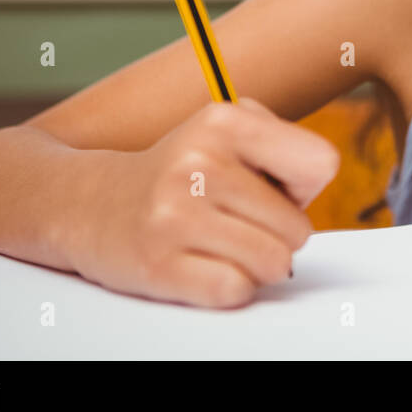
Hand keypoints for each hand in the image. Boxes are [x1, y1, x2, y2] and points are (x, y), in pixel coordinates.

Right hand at [69, 97, 339, 307]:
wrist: (90, 203)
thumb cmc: (182, 172)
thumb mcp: (229, 131)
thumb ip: (285, 149)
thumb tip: (309, 193)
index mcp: (224, 121)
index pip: (321, 164)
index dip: (304, 185)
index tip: (271, 185)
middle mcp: (197, 164)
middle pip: (300, 228)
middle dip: (278, 233)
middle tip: (235, 220)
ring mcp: (175, 216)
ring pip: (275, 264)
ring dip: (258, 263)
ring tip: (222, 242)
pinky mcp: (159, 266)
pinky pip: (237, 290)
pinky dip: (230, 286)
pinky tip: (202, 263)